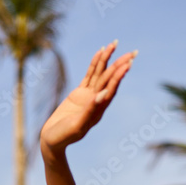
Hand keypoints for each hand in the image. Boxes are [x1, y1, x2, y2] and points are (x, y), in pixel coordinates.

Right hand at [40, 41, 136, 156]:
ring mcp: (88, 96)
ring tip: (115, 44)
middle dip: (120, 65)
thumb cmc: (64, 136)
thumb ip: (90, 110)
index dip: (119, 76)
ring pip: (100, 74)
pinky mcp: (79, 93)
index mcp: (98, 110)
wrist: (52, 139)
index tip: (128, 64)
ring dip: (108, 60)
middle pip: (110, 79)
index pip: (111, 89)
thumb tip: (103, 94)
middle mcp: (96, 101)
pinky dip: (95, 64)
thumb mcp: (77, 125)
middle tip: (133, 53)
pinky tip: (101, 52)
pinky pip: (89, 75)